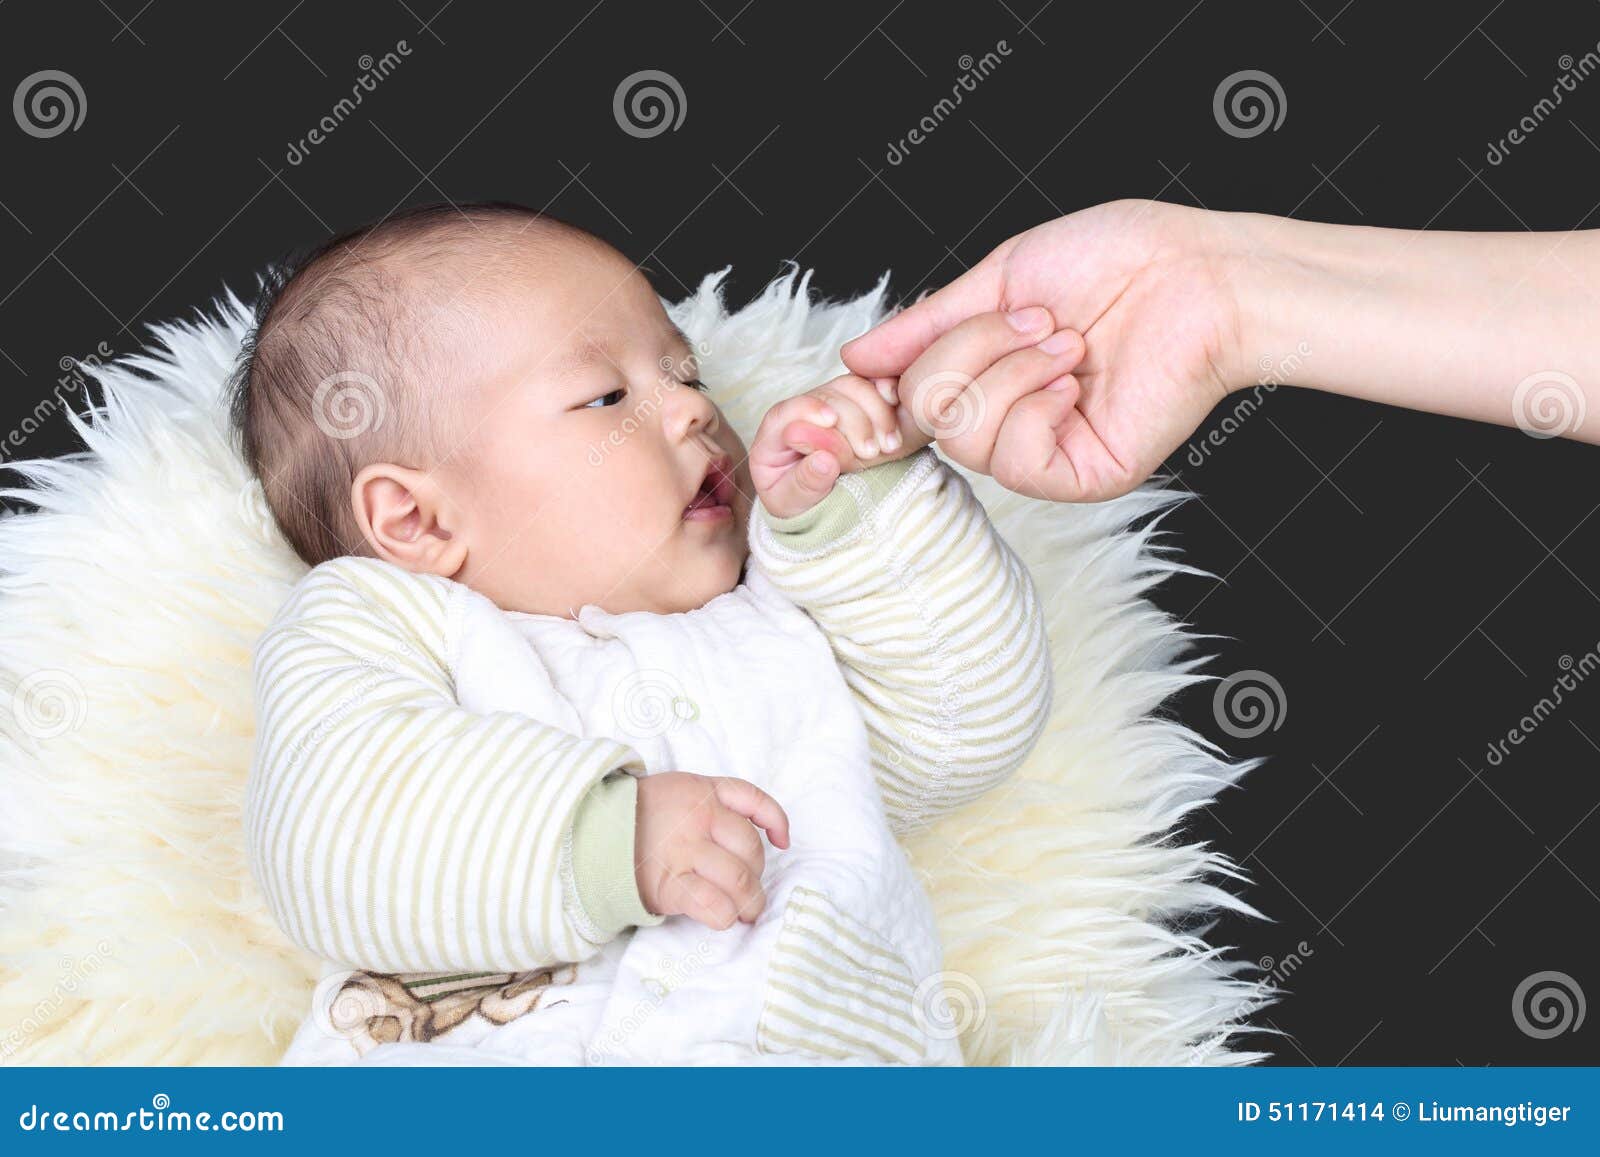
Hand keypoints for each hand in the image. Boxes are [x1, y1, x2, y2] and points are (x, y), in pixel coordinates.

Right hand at [633, 771, 790, 930]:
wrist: (590, 835)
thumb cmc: (641, 817)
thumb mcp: (678, 790)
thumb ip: (716, 801)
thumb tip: (766, 834)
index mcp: (702, 791)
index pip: (752, 799)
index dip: (776, 820)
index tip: (782, 841)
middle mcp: (698, 817)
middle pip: (751, 848)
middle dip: (757, 875)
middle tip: (749, 890)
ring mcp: (685, 850)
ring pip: (739, 879)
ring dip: (749, 902)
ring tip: (745, 912)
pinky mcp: (670, 884)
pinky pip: (712, 903)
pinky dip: (725, 915)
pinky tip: (725, 917)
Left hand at [748, 372, 928, 518]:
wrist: (822, 507)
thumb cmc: (799, 504)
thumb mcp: (792, 503)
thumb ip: (805, 483)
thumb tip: (824, 461)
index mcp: (774, 436)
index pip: (785, 412)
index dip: (808, 409)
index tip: (830, 420)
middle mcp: (802, 412)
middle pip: (825, 397)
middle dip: (851, 421)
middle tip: (869, 452)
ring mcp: (832, 404)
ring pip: (853, 388)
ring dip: (875, 412)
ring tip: (888, 446)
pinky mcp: (858, 404)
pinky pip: (874, 387)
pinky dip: (887, 393)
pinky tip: (897, 407)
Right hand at [842, 200, 1253, 500]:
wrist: (1197, 272)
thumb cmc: (1115, 262)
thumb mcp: (998, 280)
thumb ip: (927, 326)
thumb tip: (856, 359)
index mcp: (986, 379)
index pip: (904, 403)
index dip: (885, 386)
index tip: (878, 362)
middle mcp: (1010, 423)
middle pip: (925, 414)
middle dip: (968, 351)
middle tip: (1036, 320)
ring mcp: (1045, 454)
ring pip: (964, 436)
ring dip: (1011, 372)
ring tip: (1067, 344)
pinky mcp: (1081, 476)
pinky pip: (1015, 461)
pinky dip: (1034, 406)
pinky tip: (1073, 380)